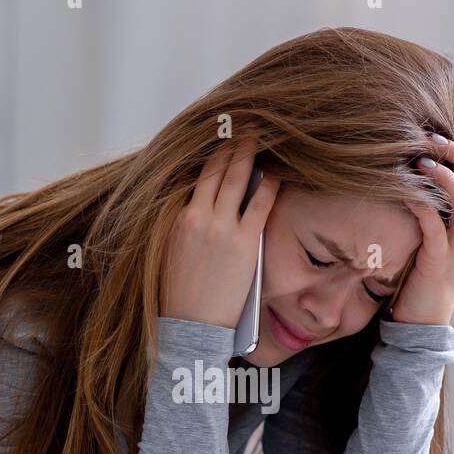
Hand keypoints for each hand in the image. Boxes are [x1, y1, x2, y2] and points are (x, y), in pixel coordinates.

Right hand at [163, 136, 277, 328]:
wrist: (192, 324)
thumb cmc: (184, 295)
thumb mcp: (175, 251)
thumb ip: (190, 225)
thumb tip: (208, 205)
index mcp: (181, 218)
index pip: (201, 177)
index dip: (216, 156)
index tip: (225, 142)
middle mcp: (199, 216)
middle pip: (219, 169)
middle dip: (234, 145)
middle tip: (246, 128)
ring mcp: (222, 227)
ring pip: (238, 178)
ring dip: (250, 155)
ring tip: (260, 139)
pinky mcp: (244, 241)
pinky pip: (261, 204)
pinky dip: (270, 185)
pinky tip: (278, 174)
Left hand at [390, 127, 453, 326]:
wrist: (422, 322)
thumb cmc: (421, 276)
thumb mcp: (433, 237)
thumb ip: (433, 210)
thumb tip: (417, 174)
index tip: (447, 127)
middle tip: (435, 137)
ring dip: (446, 176)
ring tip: (422, 159)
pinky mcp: (439, 263)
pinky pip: (436, 229)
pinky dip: (423, 206)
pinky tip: (406, 191)